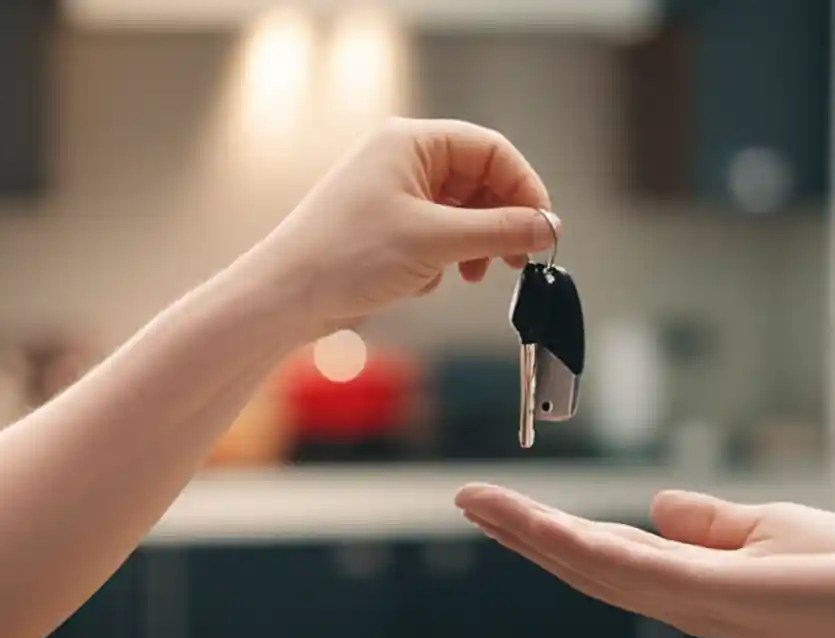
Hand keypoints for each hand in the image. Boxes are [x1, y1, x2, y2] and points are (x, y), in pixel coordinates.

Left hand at [231, 117, 558, 334]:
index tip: (542, 227)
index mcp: (411, 143)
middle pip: (478, 181)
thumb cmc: (346, 256)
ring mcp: (393, 194)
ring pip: (460, 212)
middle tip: (518, 258)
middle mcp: (402, 160)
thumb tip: (548, 227)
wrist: (286, 297)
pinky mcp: (387, 228)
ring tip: (473, 273)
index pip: (490, 149)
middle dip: (500, 222)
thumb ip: (500, 232)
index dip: (524, 187)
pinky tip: (426, 281)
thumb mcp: (436, 241)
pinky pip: (437, 235)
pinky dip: (444, 258)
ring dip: (474, 245)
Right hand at [455, 484, 834, 637]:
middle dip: (521, 535)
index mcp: (689, 581)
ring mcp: (695, 603)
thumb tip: (659, 506)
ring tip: (480, 504)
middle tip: (466, 500)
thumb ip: (708, 523)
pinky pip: (636, 570)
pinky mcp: (719, 596)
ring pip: (593, 569)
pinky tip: (543, 525)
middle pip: (583, 566)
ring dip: (532, 538)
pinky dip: (581, 547)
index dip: (547, 532)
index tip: (500, 503)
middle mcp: (680, 600)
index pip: (603, 555)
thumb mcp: (765, 528)